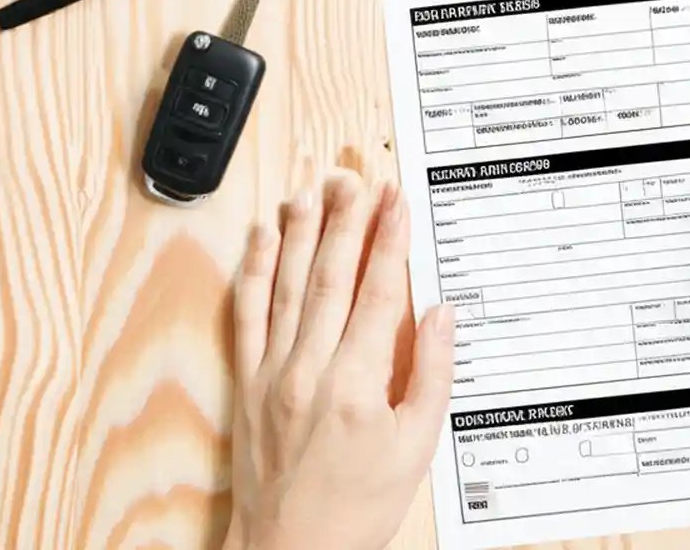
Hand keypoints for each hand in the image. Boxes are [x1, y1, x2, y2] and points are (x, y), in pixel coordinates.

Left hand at [224, 172, 454, 549]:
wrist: (290, 549)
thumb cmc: (358, 505)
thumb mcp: (416, 447)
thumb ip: (430, 375)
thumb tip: (439, 316)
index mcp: (358, 381)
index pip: (377, 291)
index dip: (389, 239)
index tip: (396, 200)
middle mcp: (310, 366)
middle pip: (330, 275)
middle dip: (346, 220)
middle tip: (357, 177)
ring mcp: (274, 371)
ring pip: (287, 284)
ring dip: (302, 231)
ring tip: (314, 189)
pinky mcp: (250, 381)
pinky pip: (249, 313)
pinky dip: (256, 270)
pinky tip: (264, 237)